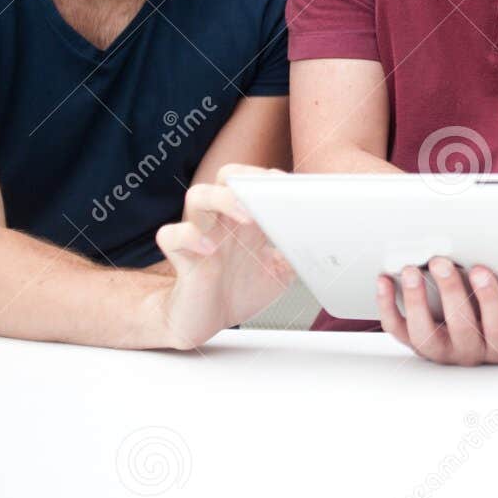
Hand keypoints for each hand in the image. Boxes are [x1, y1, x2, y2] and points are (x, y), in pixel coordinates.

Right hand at [151, 164, 294, 348]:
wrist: (206, 321)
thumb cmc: (238, 290)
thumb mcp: (279, 272)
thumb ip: (296, 253)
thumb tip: (327, 245)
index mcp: (245, 219)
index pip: (254, 181)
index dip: (271, 179)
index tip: (292, 186)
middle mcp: (222, 220)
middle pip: (225, 176)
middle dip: (247, 178)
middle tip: (266, 194)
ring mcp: (199, 235)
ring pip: (197, 195)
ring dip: (222, 199)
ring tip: (246, 217)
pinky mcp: (180, 257)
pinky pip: (170, 234)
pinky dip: (188, 236)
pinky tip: (209, 250)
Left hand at [378, 258, 497, 365]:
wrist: (494, 315)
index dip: (490, 299)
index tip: (483, 268)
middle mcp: (473, 353)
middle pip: (461, 328)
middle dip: (451, 293)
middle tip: (444, 260)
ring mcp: (442, 350)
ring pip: (425, 334)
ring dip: (417, 301)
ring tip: (412, 269)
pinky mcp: (416, 341)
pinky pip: (397, 329)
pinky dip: (387, 306)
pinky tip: (384, 280)